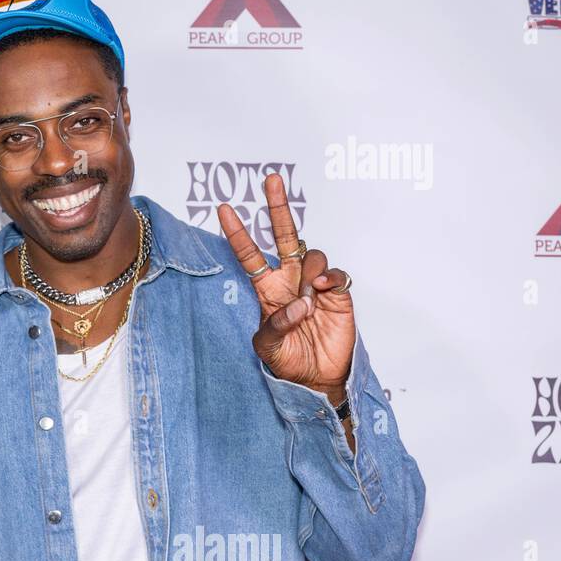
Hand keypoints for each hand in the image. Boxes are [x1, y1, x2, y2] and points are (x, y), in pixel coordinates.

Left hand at [217, 173, 354, 400]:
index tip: (223, 209)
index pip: (249, 255)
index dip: (237, 232)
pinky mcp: (338, 293)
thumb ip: (275, 325)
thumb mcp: (267, 347)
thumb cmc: (287, 361)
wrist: (317, 379)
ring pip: (312, 255)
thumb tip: (299, 303)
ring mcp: (314, 284)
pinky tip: (323, 291)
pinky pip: (336, 273)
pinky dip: (330, 277)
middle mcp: (290, 280)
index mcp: (267, 290)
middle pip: (284, 236)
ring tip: (307, 299)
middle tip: (270, 180)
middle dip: (277, 207)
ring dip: (308, 272)